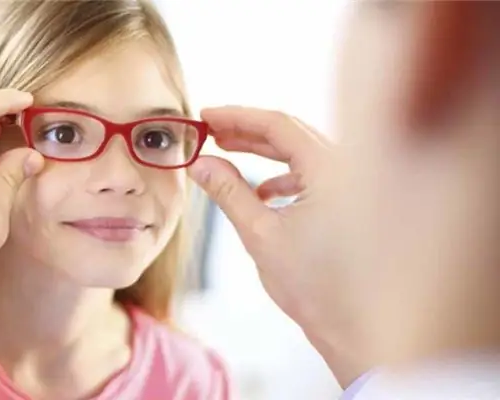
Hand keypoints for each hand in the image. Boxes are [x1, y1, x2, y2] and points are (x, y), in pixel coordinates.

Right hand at [187, 106, 365, 387]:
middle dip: (247, 131)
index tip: (206, 117)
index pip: (278, 125)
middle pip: (291, 133)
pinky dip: (283, 175)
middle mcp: (348, 169)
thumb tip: (200, 163)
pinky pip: (314, 174)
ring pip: (302, 153)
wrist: (354, 326)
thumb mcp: (260, 234)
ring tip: (227, 153)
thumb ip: (228, 192)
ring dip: (264, 152)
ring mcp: (352, 185)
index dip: (237, 117)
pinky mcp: (351, 202)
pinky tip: (260, 191)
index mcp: (330, 170)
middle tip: (210, 131)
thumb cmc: (313, 286)